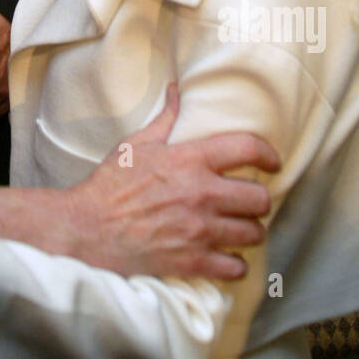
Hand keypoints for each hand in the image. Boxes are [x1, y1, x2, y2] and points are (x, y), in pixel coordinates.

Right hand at [63, 85, 279, 281]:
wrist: (86, 229)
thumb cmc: (109, 186)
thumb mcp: (135, 145)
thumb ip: (166, 119)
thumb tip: (177, 90)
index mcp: (189, 160)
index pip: (248, 148)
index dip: (268, 154)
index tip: (273, 163)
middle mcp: (201, 194)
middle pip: (260, 198)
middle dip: (257, 200)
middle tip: (247, 202)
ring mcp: (199, 231)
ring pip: (253, 234)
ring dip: (248, 231)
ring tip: (238, 229)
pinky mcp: (192, 262)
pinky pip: (236, 268)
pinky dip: (234, 265)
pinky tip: (225, 257)